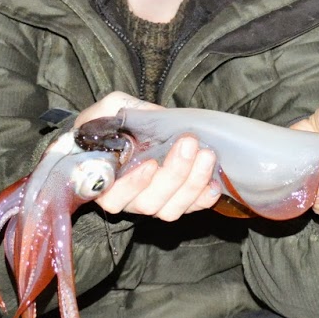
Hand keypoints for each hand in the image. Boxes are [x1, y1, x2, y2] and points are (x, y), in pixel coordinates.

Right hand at [75, 92, 220, 221]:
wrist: (135, 128)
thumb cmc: (115, 121)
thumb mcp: (109, 108)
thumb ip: (115, 113)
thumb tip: (142, 122)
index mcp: (105, 179)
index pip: (113, 196)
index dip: (132, 185)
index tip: (150, 163)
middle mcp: (127, 198)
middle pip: (149, 202)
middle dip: (173, 173)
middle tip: (188, 143)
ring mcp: (152, 203)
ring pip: (170, 209)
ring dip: (192, 183)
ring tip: (206, 155)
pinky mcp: (174, 203)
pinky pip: (189, 209)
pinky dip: (203, 199)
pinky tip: (213, 182)